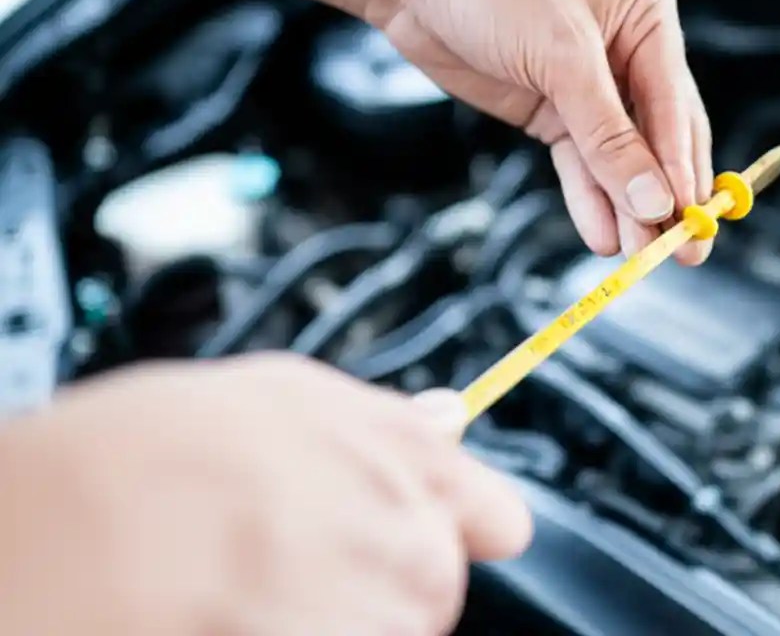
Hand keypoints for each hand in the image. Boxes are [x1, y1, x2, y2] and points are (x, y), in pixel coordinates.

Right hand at [0, 353, 528, 635]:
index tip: (445, 528)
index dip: (462, 521)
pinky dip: (308, 635)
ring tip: (251, 588)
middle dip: (383, 577)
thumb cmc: (143, 457)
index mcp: (406, 460)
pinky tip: (241, 617)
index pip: (495, 513)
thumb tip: (448, 416)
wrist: (56, 540)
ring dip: (341, 618)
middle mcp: (409, 541)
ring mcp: (377, 618)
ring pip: (396, 631)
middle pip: (437, 585)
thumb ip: (380, 418)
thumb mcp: (271, 395)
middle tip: (291, 555)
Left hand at [378, 0, 713, 264]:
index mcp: (647, 13)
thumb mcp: (559, 55)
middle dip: (667, 195)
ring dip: (630, 208)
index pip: (674, 101)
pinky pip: (581, 164)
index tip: (691, 215)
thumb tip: (654, 200)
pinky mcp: (555, 111)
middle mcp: (628, 49)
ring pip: (620, 158)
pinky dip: (591, 200)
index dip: (681, 164)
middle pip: (658, 135)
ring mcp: (591, 85)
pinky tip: (604, 236)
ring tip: (642, 257)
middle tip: (686, 252)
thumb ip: (608, 134)